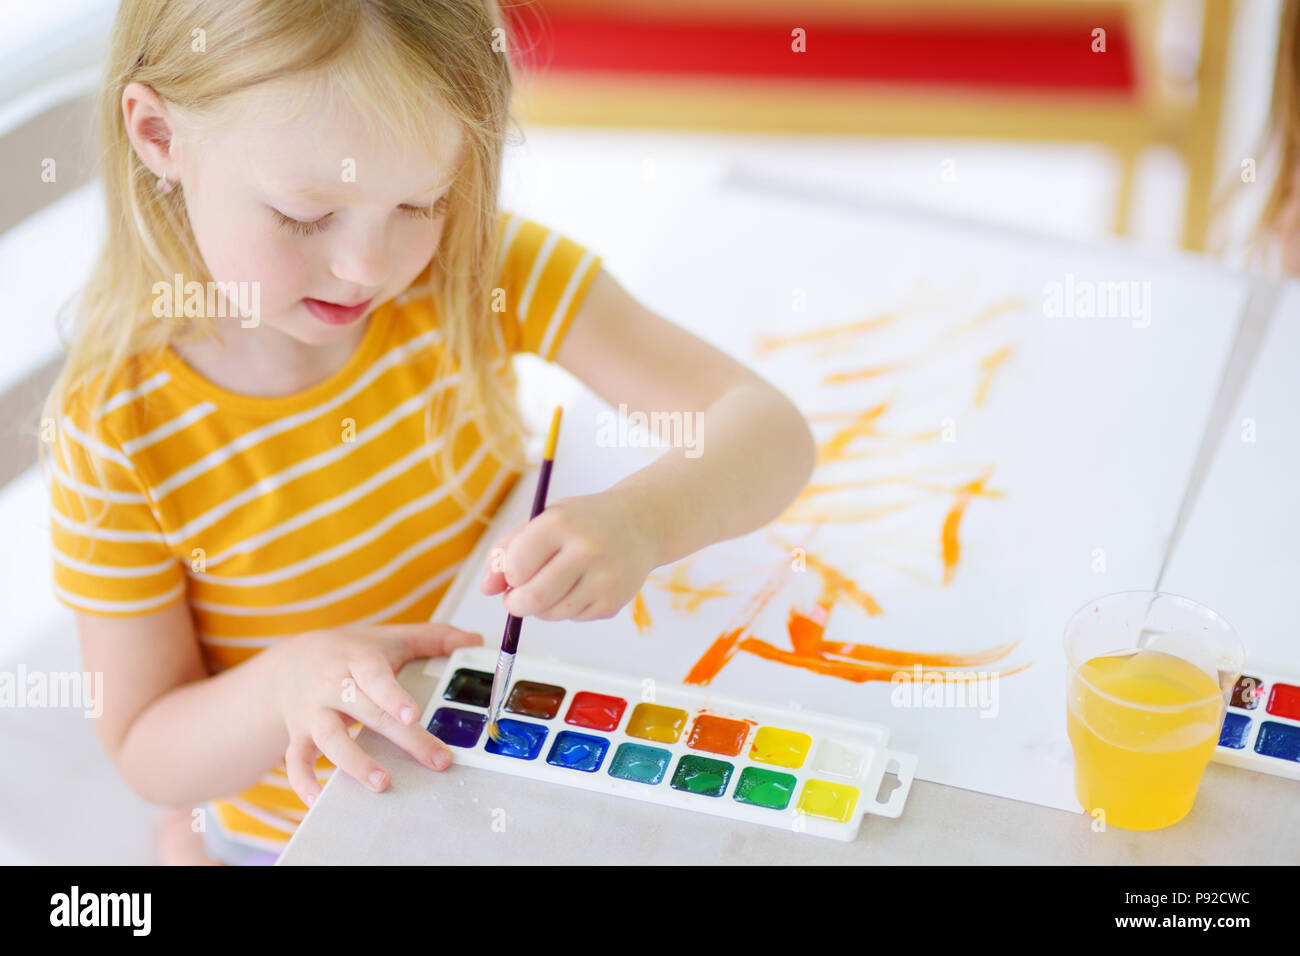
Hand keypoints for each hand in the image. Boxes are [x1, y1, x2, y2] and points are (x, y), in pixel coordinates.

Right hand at [269, 622, 482, 806]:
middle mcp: (334, 686)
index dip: (394, 696)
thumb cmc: (350, 653)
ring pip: (331, 739)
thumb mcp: (390, 638)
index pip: (377, 677)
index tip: (413, 715)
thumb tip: (475, 641)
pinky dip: (303, 781)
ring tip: (382, 783)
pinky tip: (318, 799)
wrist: (290, 663)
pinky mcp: (298, 735)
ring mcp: (313, 712)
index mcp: (359, 660)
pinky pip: (296, 760)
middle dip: (403, 739)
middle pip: (368, 713)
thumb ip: (433, 637)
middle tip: (435, 760)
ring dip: (355, 763)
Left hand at [479, 492, 657, 621]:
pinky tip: (581, 586)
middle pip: (534, 598)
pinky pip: (574, 618)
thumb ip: (507, 550)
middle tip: (516, 599)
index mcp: (561, 524)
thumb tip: (486, 589)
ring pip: (552, 613)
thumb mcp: (544, 520)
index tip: (515, 571)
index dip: (509, 575)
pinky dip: (568, 609)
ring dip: (542, 607)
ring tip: (553, 585)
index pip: (516, 567)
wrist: (640, 524)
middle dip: (516, 604)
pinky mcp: (614, 602)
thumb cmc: (584, 521)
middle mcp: (586, 550)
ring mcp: (604, 579)